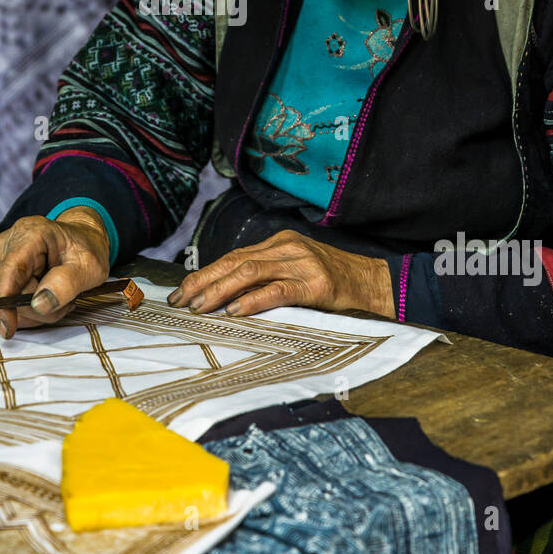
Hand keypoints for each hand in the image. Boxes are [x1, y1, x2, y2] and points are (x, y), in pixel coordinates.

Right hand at [0, 207, 110, 338]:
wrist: (80, 243)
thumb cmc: (84, 252)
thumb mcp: (89, 267)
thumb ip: (66, 284)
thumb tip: (39, 305)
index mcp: (30, 234)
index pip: (9, 271)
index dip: (5, 301)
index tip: (8, 327)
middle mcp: (5, 243)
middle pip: (6, 291)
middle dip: (34, 308)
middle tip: (65, 302)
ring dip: (28, 312)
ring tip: (54, 298)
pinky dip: (17, 314)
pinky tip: (37, 303)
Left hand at [166, 230, 394, 319]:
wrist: (372, 282)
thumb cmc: (331, 282)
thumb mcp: (295, 271)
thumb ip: (266, 276)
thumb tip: (224, 293)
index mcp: (279, 243)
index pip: (233, 257)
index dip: (204, 274)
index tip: (182, 292)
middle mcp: (286, 248)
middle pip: (235, 262)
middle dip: (203, 282)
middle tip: (181, 301)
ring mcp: (301, 264)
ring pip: (250, 272)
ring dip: (220, 291)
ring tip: (200, 307)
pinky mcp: (315, 284)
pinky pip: (277, 290)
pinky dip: (253, 300)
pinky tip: (235, 310)